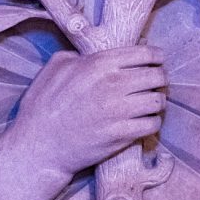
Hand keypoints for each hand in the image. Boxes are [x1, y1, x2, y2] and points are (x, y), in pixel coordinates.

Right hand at [0, 46, 167, 199]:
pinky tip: (143, 121)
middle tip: (154, 84)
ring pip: (158, 101)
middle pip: (157, 76)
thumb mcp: (55, 67)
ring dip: (157, 101)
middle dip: (159, 78)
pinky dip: (152, 122)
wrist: (39, 145)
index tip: (158, 61)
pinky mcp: (121, 135)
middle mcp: (113, 84)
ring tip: (150, 104)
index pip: (145, 53)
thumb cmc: (43, 105)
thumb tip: (93, 54)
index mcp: (98, 63)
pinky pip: (152, 124)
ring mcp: (119, 111)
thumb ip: (78, 55)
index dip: (157, 56)